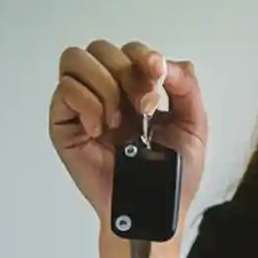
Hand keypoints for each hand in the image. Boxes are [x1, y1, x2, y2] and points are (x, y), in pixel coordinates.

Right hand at [49, 39, 207, 225]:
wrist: (154, 208)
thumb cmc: (172, 174)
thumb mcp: (194, 126)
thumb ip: (186, 87)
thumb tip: (164, 62)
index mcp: (137, 88)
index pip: (130, 51)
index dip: (143, 56)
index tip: (157, 76)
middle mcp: (107, 91)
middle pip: (101, 48)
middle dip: (126, 74)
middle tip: (144, 109)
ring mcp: (83, 106)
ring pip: (76, 59)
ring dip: (104, 85)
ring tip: (119, 121)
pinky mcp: (64, 123)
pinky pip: (65, 90)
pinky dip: (87, 104)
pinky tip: (100, 130)